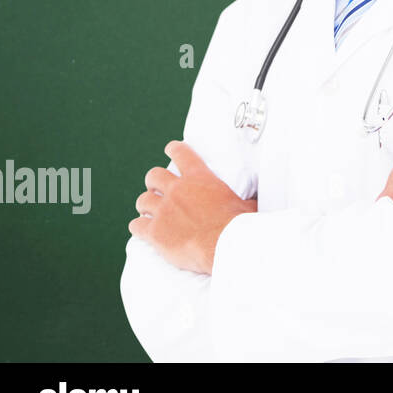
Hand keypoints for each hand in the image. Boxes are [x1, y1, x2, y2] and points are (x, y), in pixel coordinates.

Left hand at [129, 141, 256, 274]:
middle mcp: (177, 190)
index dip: (175, 149)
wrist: (223, 244)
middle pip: (154, 176)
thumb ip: (245, 200)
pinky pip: (136, 225)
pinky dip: (138, 226)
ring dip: (145, 204)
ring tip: (149, 210)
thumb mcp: (246, 204)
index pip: (182, 154)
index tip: (171, 148)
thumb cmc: (238, 224)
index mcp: (200, 179)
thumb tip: (256, 202)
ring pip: (142, 200)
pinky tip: (142, 229)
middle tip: (157, 187)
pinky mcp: (154, 232)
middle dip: (154, 181)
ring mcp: (163, 210)